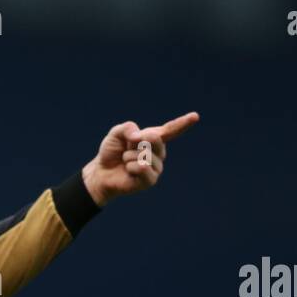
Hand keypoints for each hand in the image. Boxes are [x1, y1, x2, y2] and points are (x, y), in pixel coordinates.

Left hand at [81, 112, 198, 205]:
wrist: (102, 172)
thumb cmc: (112, 152)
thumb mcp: (116, 133)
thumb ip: (127, 128)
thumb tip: (139, 137)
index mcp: (154, 138)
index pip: (171, 129)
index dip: (183, 123)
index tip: (195, 116)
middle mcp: (159, 152)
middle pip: (154, 139)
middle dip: (136, 141)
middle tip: (127, 148)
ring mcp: (157, 167)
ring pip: (145, 155)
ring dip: (129, 156)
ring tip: (126, 160)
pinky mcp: (151, 180)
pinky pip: (141, 167)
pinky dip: (130, 166)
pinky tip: (128, 170)